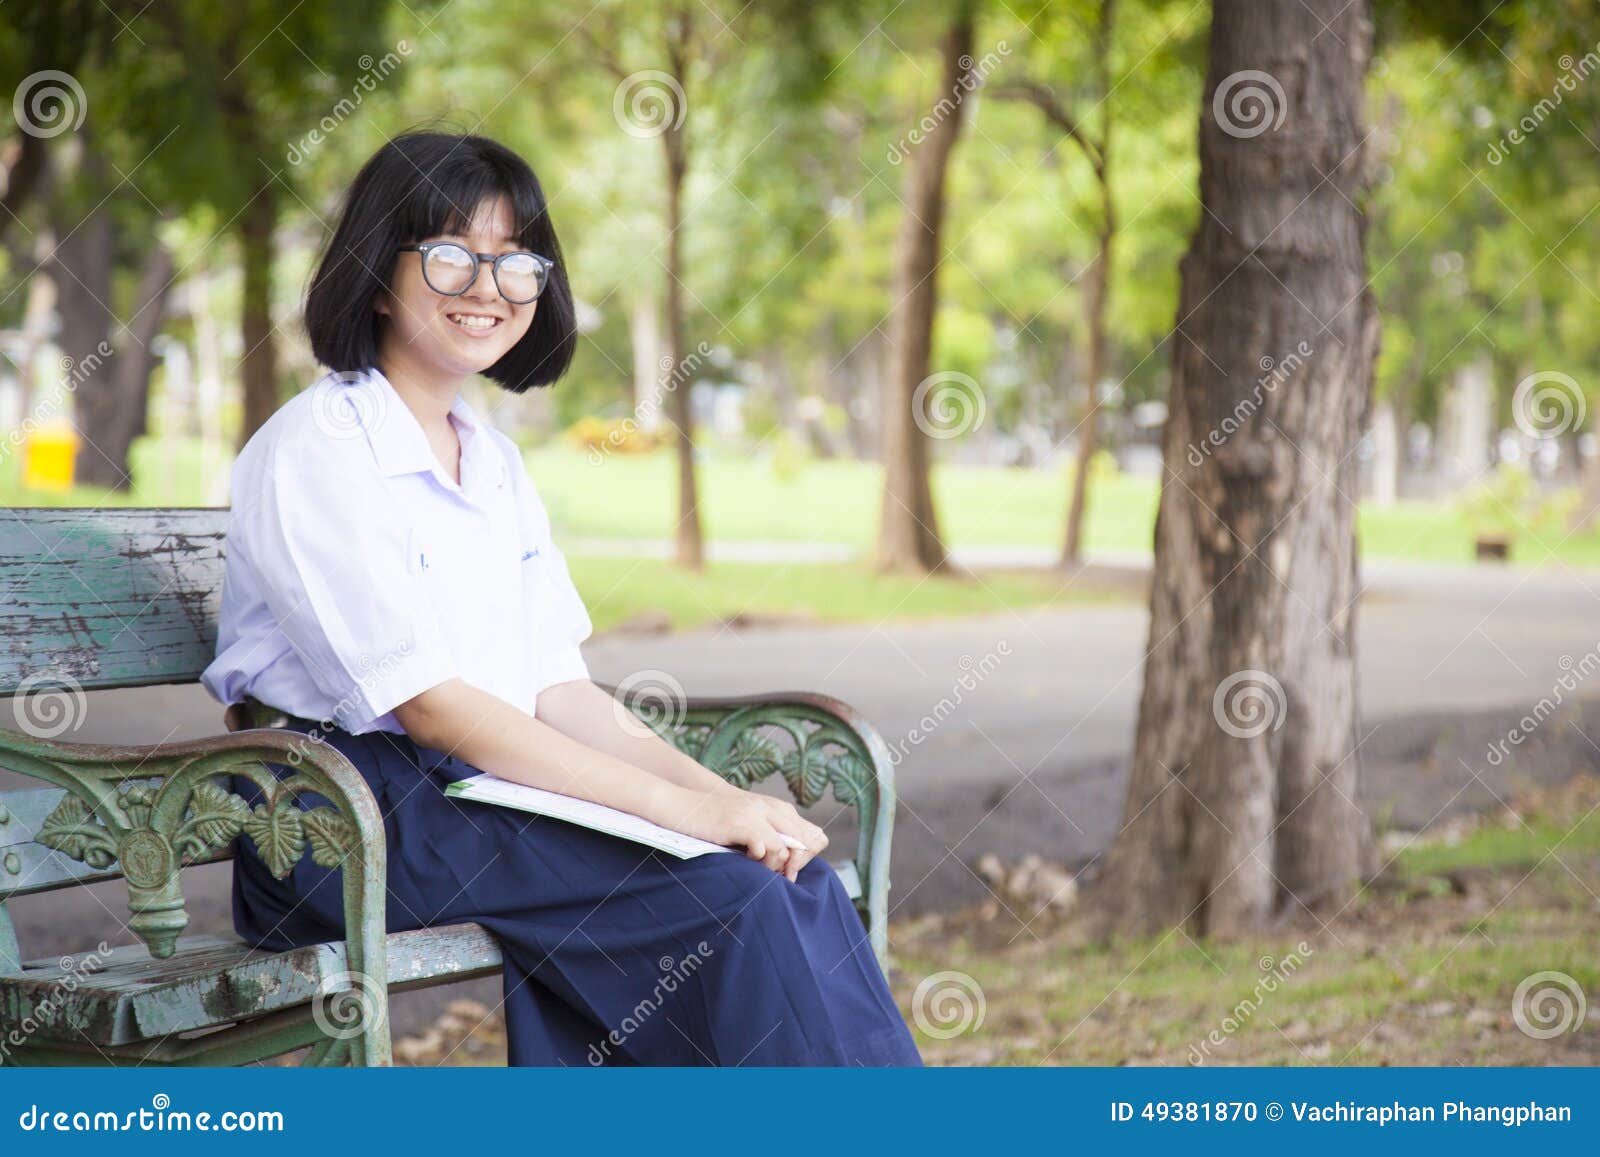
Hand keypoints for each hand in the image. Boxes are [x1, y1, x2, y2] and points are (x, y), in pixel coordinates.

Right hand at [668, 788, 824, 880]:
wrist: (682, 804)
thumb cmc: (714, 820)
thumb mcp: (747, 823)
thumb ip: (770, 835)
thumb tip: (790, 867)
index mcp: (778, 809)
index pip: (815, 836)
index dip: (807, 857)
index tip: (788, 871)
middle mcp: (771, 808)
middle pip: (808, 841)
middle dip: (797, 865)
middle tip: (781, 878)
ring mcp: (757, 813)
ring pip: (787, 847)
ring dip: (775, 865)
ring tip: (760, 869)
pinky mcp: (742, 822)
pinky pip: (767, 846)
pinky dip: (760, 859)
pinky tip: (746, 858)